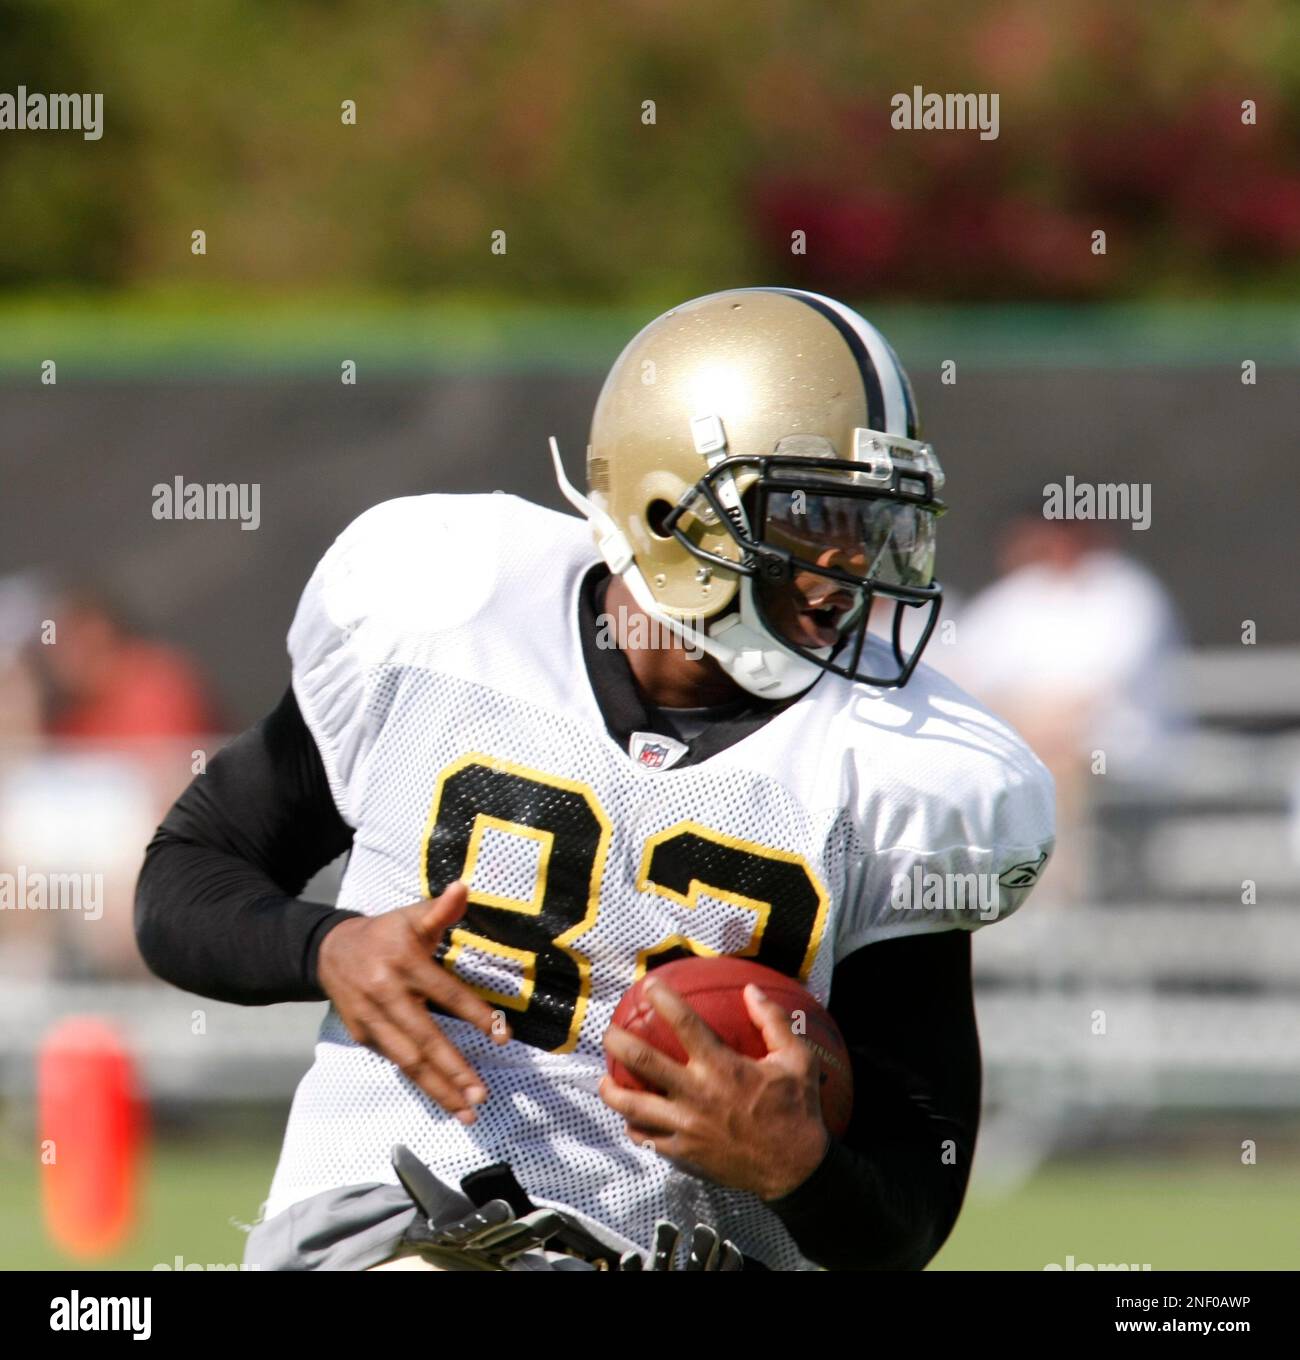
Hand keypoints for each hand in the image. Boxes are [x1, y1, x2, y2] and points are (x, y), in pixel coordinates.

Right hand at [316, 881, 510, 1121]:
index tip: (502, 1037)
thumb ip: (440, 910)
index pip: (446, 993)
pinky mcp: (363, 1036)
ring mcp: (372, 1019)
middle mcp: (386, 994)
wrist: (330, 950)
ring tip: (466, 1110)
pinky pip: (395, 1061)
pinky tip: (442, 1097)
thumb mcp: (412, 917)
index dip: (475, 1015)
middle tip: (482, 1094)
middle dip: (453, 1069)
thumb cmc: (386, 934)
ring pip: (407, 1060)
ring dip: (438, 1088)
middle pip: (424, 1038)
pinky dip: (419, 1081)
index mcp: (404, 962)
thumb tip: (463, 888)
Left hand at [599, 978, 829, 1200]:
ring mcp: (687, 1126)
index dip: (664, 1001)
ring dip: (612, 1091)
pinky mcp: (684, 1152)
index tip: (649, 986)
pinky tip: (632, 1119)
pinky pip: (648, 1138)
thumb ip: (773, 1021)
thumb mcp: (798, 1059)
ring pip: (634, 1107)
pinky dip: (635, 1127)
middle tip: (608, 1032)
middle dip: (619, 1042)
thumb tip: (752, 989)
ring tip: (604, 1081)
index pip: (685, 1025)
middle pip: (643, 1062)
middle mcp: (697, 1094)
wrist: (795, 1168)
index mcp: (722, 1067)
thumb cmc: (796, 1109)